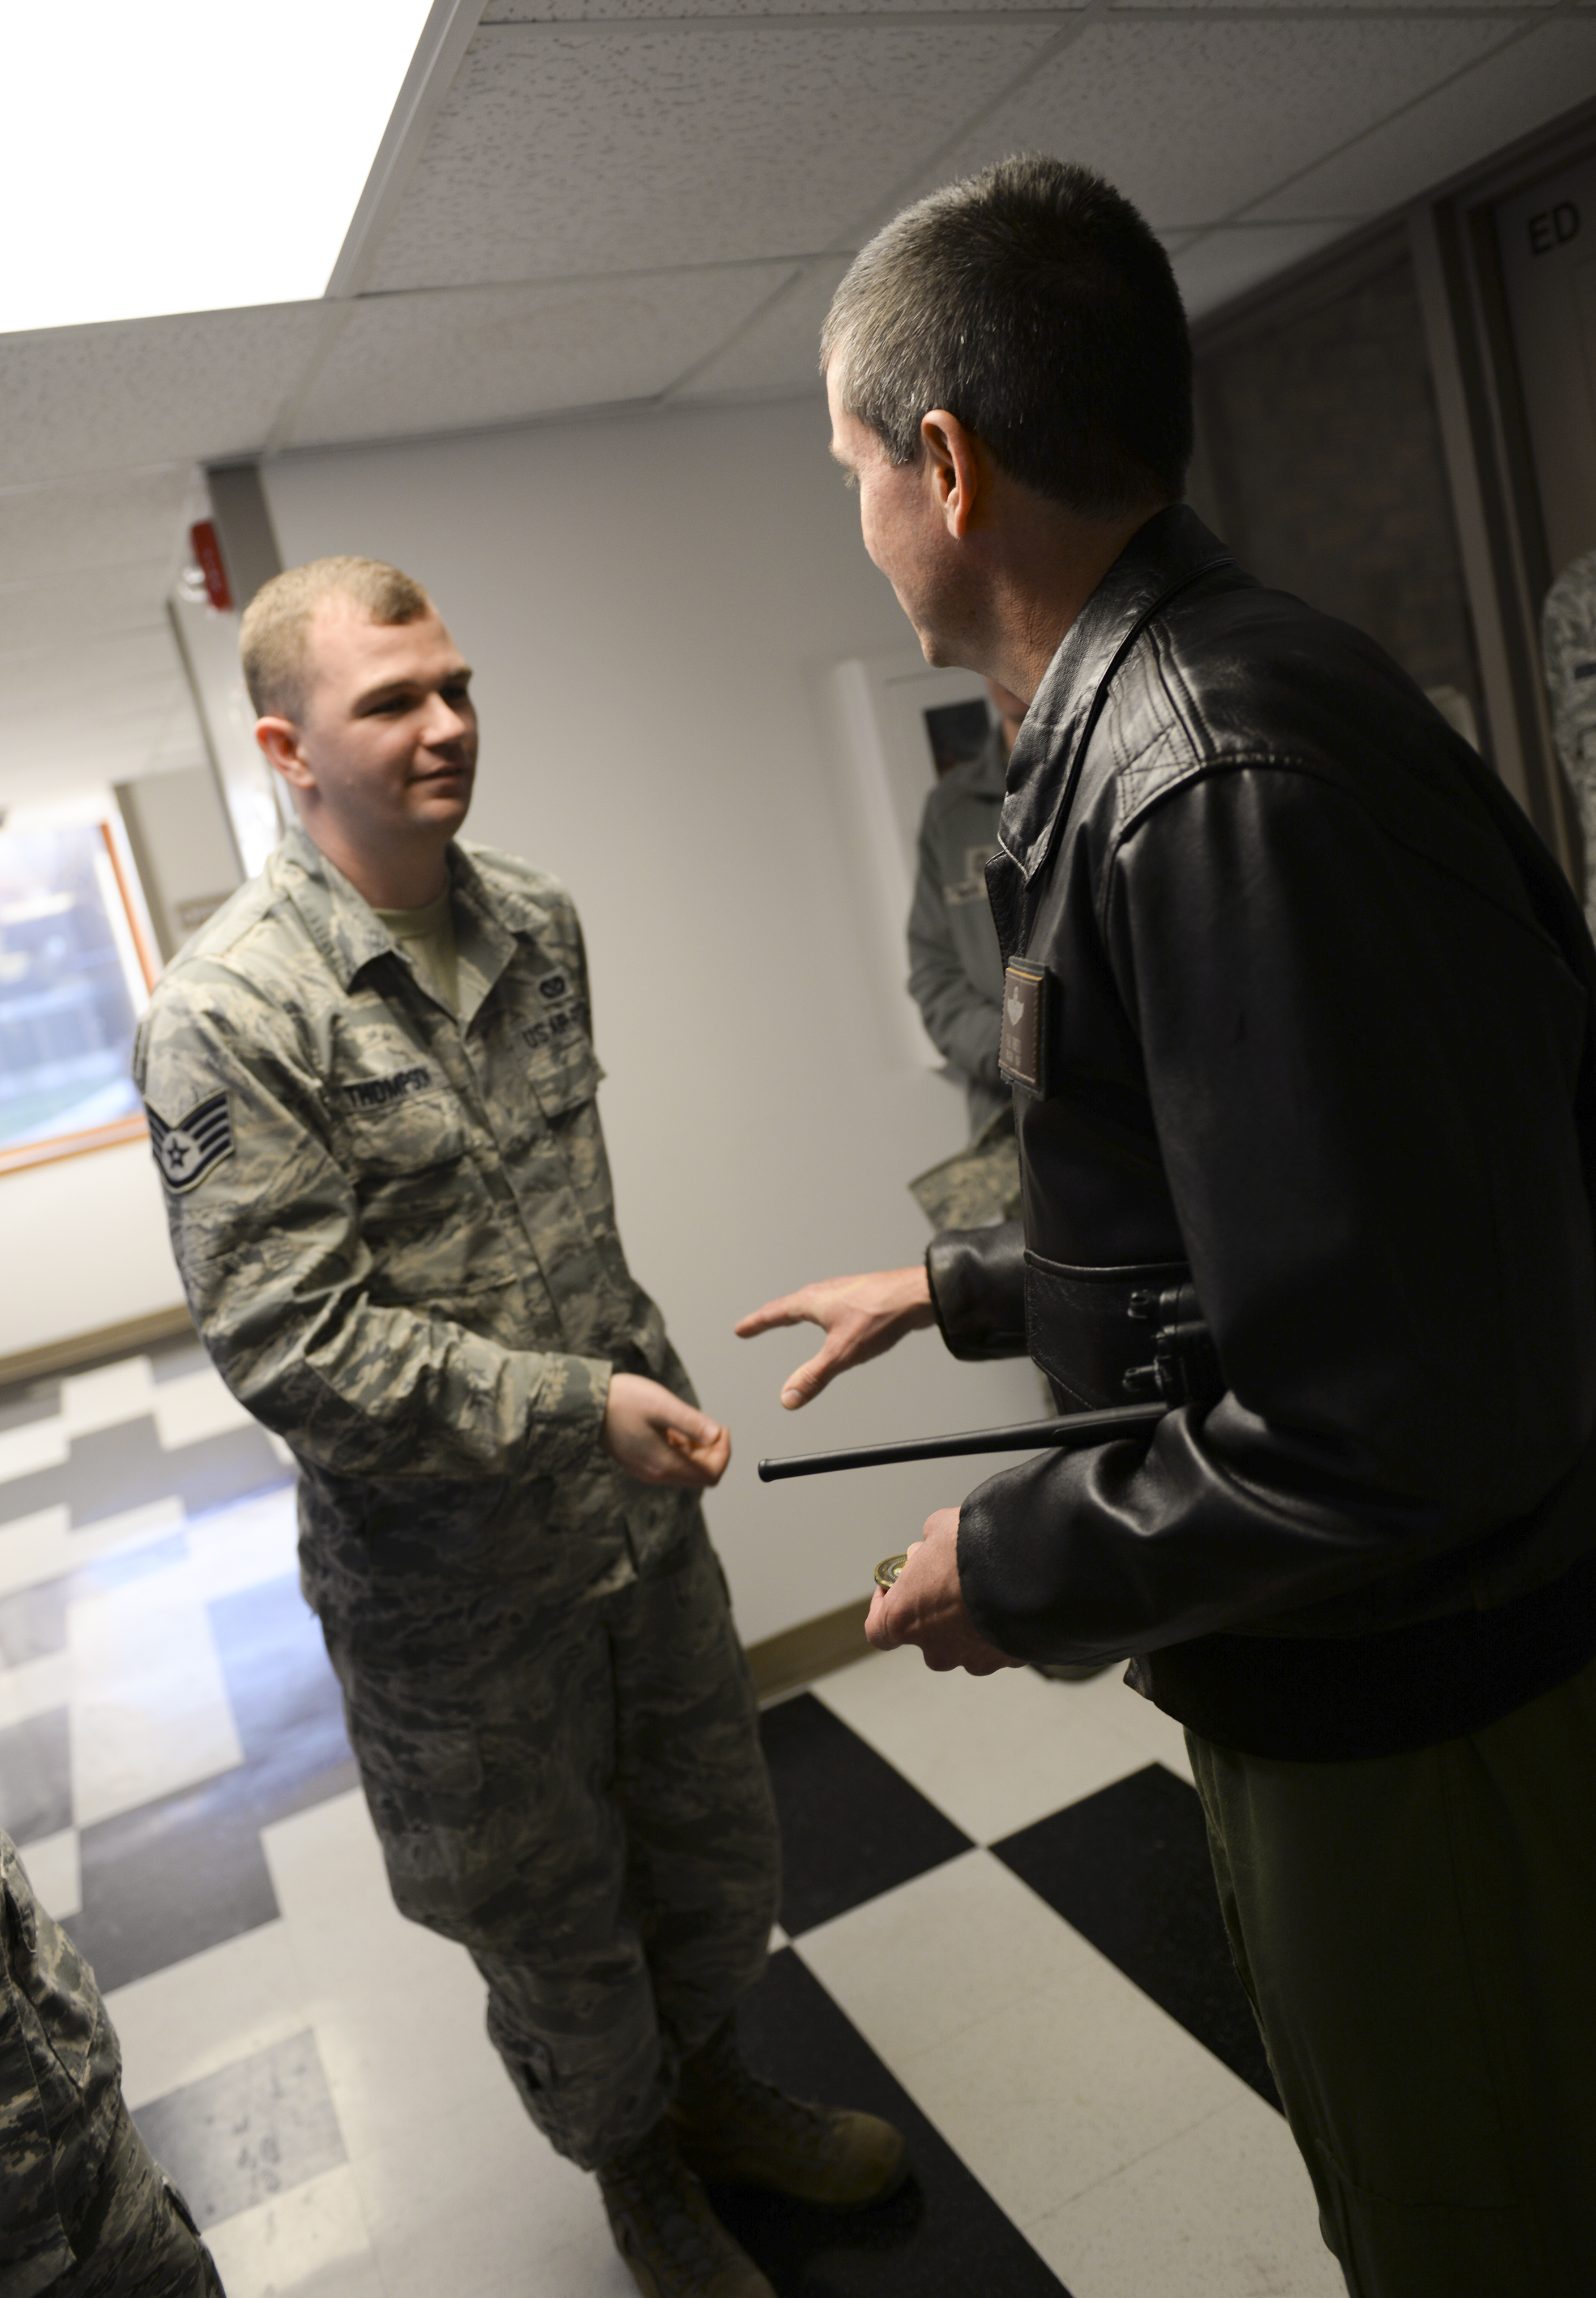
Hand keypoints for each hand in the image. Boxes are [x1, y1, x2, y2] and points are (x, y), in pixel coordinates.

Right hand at [603, 1373, 730, 1487]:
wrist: (585, 1403)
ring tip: (683, 1421)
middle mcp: (656, 1475)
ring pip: (686, 1469)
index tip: (720, 1428)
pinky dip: (680, 1447)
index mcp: (664, 1464)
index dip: (723, 1453)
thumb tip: (717, 1435)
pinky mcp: (640, 1462)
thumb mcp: (662, 1406)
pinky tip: (670, 1426)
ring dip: (695, 1448)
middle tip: (706, 1423)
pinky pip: (671, 1462)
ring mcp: (647, 1471)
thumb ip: (692, 1423)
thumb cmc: (622, 1400)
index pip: (711, 1475)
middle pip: (700, 1475)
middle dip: (712, 1451)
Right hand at [734, 1265, 934, 1408]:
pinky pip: (832, 1304)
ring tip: (791, 1317)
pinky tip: (834, 1319)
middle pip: (790, 1305)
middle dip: (773, 1316)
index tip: (740, 1329)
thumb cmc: (880, 1317)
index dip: (755, 1323)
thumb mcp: (842, 1353)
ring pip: (812, 1302)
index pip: (775, 1313)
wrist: (918, 1295)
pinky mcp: (863, 1296)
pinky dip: (820, 1313)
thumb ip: (814, 1377)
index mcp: (813, 1301)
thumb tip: (787, 1398)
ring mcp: (845, 1291)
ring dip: (797, 1311)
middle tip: (759, 1323)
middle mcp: (825, 1291)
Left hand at [865, 1507, 1021, 1675]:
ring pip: (965, 1643)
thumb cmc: (975, 1548)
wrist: (1033, 1565)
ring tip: (985, 1591)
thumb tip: (934, 1544)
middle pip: (926, 1636)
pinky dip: (1001, 1628)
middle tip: (948, 1582)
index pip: (878, 1630)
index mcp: (905, 1620)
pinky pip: (999, 1644)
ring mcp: (973, 1659)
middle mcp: (936, 1649)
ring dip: (969, 1623)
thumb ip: (929, 1544)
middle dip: (935, 1611)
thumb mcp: (939, 1528)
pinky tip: (1010, 1601)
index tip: (893, 1588)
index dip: (883, 1606)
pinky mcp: (1008, 1660)